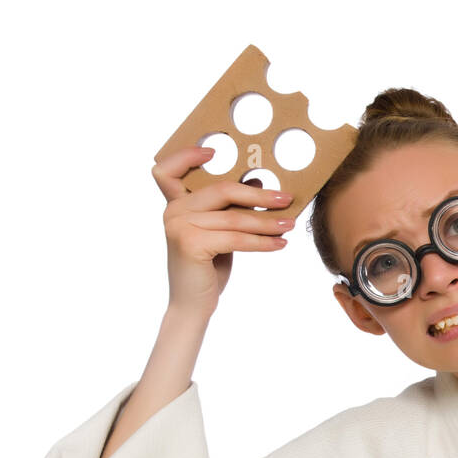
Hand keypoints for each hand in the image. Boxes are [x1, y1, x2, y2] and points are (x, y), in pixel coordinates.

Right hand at [152, 146, 296, 316]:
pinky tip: (280, 244)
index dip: (187, 155)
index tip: (214, 152)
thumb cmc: (207, 267)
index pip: (167, 170)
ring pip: (234, 218)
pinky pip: (236, 238)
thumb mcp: (220, 233)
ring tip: (290, 225)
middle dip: (259, 196)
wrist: (192, 305)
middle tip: (287, 199)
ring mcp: (179, 226)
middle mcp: (173, 211)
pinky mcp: (190, 244)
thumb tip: (257, 181)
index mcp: (175, 204)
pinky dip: (262, 241)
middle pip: (222, 191)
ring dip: (267, 222)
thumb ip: (230, 207)